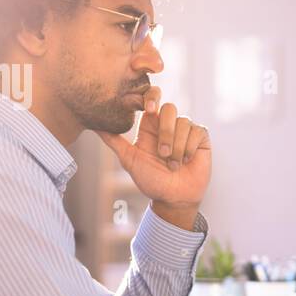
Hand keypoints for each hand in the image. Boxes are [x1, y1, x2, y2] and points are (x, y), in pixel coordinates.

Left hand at [96, 88, 211, 222]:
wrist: (174, 198)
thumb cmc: (151, 180)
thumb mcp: (129, 160)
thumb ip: (114, 141)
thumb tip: (94, 126)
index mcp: (150, 125)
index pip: (151, 98)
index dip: (152, 97)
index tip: (149, 108)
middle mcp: (168, 124)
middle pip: (169, 109)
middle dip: (165, 132)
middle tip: (162, 154)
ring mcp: (186, 130)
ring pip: (183, 122)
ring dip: (177, 147)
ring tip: (173, 164)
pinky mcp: (201, 137)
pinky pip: (197, 132)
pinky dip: (189, 148)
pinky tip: (186, 160)